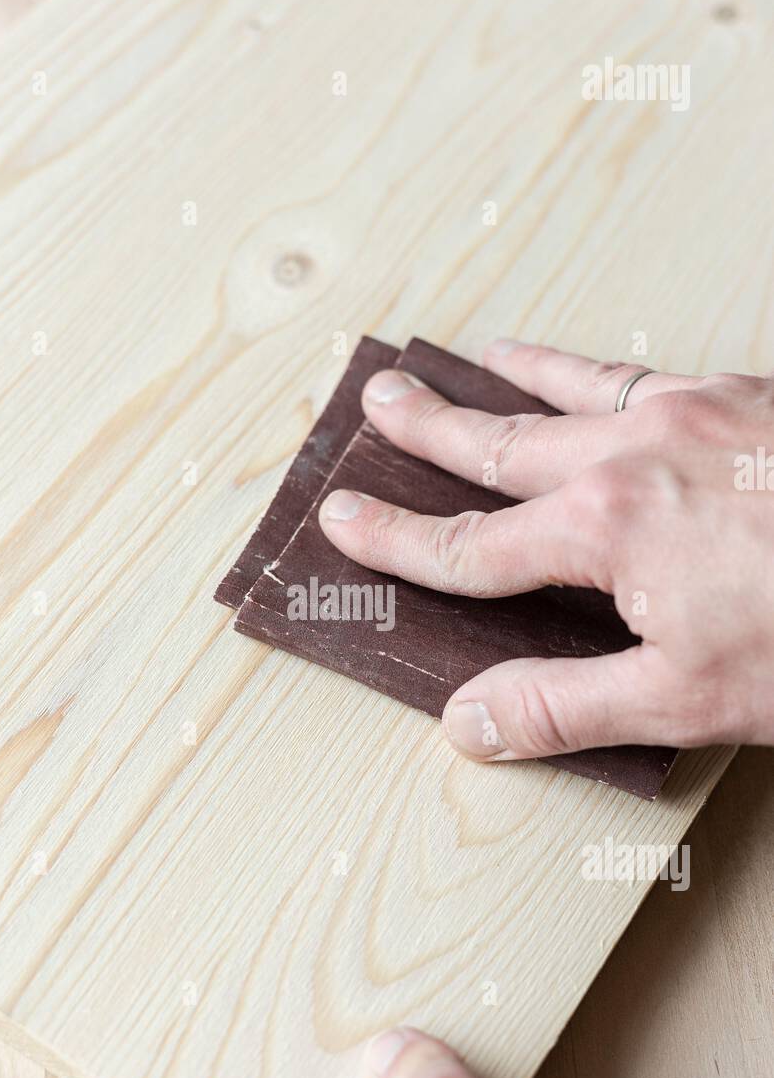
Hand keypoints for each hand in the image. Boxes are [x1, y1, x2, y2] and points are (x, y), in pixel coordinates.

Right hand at [317, 341, 773, 761]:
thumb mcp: (686, 698)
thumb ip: (565, 706)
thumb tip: (468, 721)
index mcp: (604, 527)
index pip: (469, 545)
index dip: (396, 541)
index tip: (343, 521)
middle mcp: (635, 452)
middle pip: (503, 440)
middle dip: (431, 427)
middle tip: (381, 401)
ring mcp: (694, 410)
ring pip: (576, 386)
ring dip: (515, 376)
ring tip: (473, 355)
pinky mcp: (747, 394)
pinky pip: (650, 372)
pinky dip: (605, 370)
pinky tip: (607, 374)